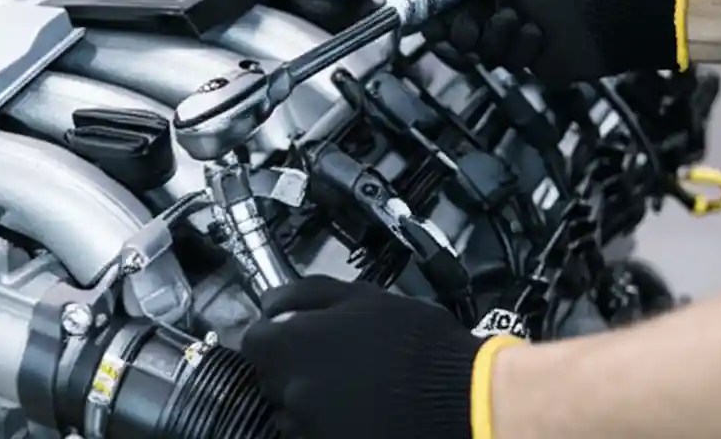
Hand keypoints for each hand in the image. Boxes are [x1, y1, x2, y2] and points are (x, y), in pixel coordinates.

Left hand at [241, 276, 484, 438]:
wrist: (465, 401)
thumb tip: (271, 301)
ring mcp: (309, 429)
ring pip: (292, 413)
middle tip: (337, 363)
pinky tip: (364, 416)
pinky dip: (329, 427)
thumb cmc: (418, 344)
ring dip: (310, 402)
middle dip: (294, 369)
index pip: (255, 341)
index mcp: (292, 346)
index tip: (300, 335)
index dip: (277, 335)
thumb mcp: (364, 297)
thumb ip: (306, 294)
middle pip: (272, 379)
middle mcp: (291, 392)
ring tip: (356, 392)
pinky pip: (314, 436)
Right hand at [425, 0, 684, 83]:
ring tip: (520, 21)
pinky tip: (540, 34)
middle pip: (448, 29)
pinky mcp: (523, 58)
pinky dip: (521, 47)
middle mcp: (492, 2)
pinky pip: (505, 62)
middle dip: (458, 29)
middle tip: (473, 25)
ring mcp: (507, 32)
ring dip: (493, 36)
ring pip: (473, 50)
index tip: (435, 15)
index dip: (431, 8)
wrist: (609, 11)